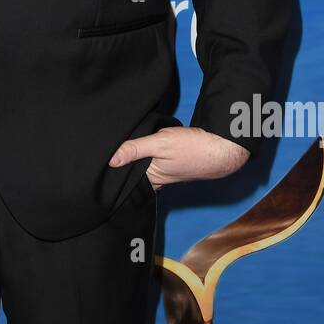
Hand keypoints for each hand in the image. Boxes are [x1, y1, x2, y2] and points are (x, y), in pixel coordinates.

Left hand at [108, 126, 249, 190]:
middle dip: (124, 160)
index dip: (114, 166)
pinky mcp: (170, 166)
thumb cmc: (193, 147)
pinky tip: (144, 144)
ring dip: (137, 155)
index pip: (124, 176)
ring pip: (143, 165)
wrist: (221, 150)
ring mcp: (164, 174)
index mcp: (151, 179)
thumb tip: (111, 160)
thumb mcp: (160, 143)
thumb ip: (135, 149)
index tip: (102, 155)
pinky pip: (153, 161)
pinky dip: (148, 153)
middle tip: (110, 146)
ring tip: (125, 143)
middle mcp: (156, 180)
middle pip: (132, 171)